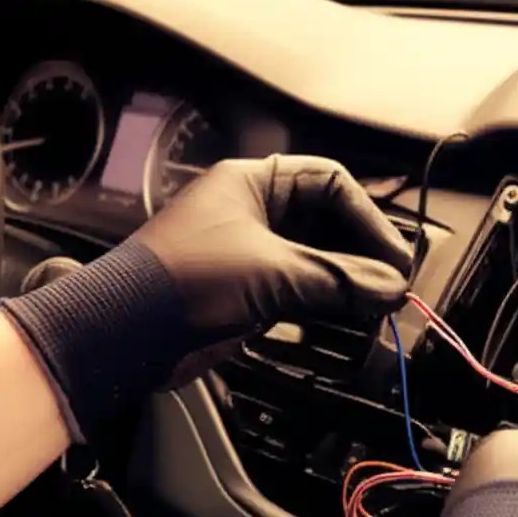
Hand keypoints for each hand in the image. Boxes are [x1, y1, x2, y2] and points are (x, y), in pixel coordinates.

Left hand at [1, 155, 411, 443]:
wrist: (125, 333)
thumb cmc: (186, 280)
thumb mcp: (273, 273)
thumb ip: (339, 280)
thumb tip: (391, 288)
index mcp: (253, 183)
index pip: (332, 184)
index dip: (368, 218)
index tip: (393, 256)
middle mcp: (254, 211)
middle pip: (329, 223)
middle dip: (363, 254)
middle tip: (393, 284)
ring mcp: (252, 253)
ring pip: (319, 260)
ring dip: (350, 283)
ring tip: (380, 305)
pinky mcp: (248, 292)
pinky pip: (303, 291)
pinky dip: (330, 304)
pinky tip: (353, 319)